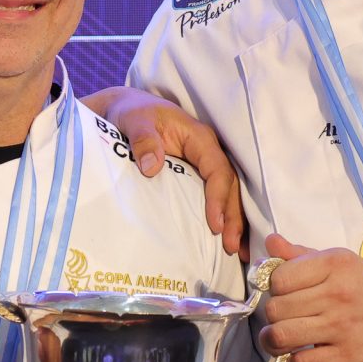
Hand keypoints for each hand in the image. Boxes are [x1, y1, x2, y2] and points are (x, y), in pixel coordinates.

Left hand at [86, 87, 246, 258]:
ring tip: (236, 251)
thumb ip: (143, 140)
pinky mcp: (196, 175)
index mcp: (199, 138)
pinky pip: (214, 195)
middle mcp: (207, 152)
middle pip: (229, 186)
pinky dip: (222, 217)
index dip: (218, 197)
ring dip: (232, 221)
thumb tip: (152, 167)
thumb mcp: (134, 120)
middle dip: (233, 216)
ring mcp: (203, 164)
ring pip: (227, 193)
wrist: (127, 110)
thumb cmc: (133, 113)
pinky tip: (225, 240)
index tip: (214, 224)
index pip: (217, 169)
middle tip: (231, 247)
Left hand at [257, 233, 362, 361]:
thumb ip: (302, 256)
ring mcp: (342, 327)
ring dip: (274, 342)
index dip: (275, 289)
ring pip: (280, 336)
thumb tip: (269, 244)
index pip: (278, 277)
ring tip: (284, 341)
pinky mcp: (347, 357)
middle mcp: (337, 293)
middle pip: (275, 309)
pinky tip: (302, 358)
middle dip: (274, 317)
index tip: (286, 296)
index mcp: (334, 264)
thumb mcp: (343, 264)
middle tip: (287, 320)